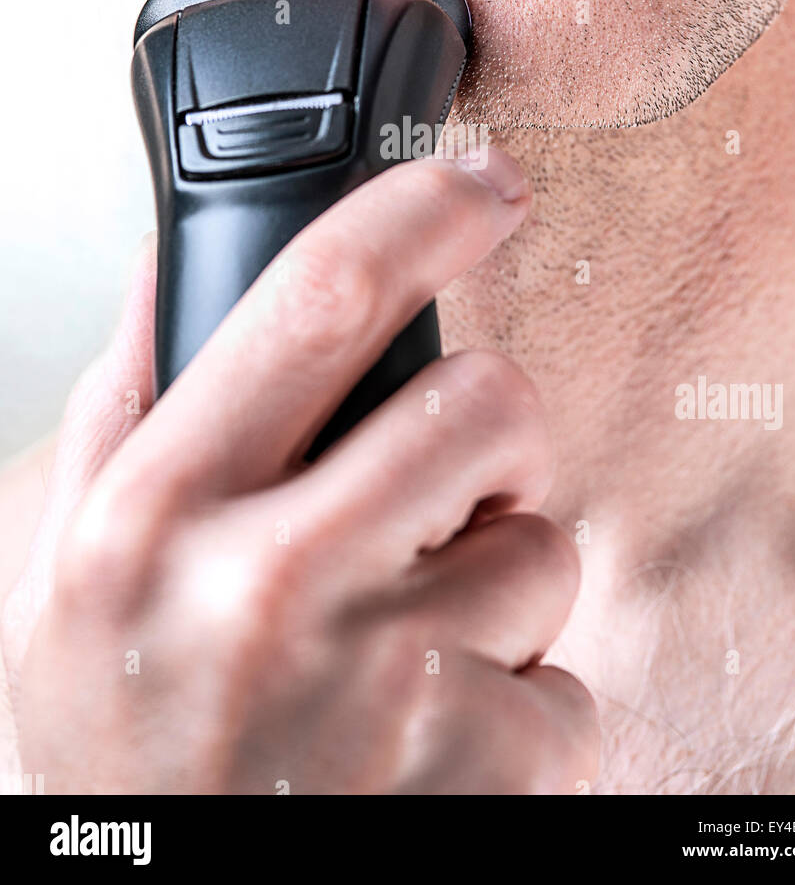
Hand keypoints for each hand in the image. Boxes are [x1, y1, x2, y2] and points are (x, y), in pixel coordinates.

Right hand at [2, 148, 596, 793]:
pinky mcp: (476, 773)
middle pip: (486, 401)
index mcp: (155, 515)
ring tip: (412, 646)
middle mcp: (266, 589)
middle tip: (450, 480)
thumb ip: (120, 412)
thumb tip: (179, 271)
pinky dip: (522, 707)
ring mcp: (381, 687)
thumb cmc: (126, 747)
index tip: (484, 181)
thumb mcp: (64, 577)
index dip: (422, 212)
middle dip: (498, 425)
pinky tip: (435, 742)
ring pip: (546, 545)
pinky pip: (571, 683)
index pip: (317, 300)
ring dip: (501, 583)